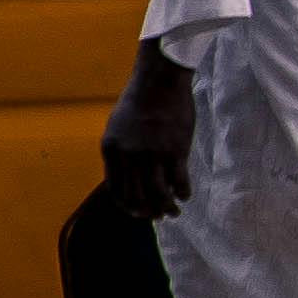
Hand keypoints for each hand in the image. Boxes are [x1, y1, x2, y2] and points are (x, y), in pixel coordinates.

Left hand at [99, 53, 195, 221]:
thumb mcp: (118, 127)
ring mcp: (152, 154)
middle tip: (158, 216)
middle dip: (148, 211)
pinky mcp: (175, 150)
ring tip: (174, 212)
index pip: (116, 189)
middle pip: (137, 196)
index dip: (128, 206)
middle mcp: (129, 156)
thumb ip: (121, 152)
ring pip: (158, 193)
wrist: (159, 81)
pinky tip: (186, 195)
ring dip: (166, 207)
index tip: (138, 213)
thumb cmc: (139, 101)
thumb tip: (130, 175)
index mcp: (111, 150)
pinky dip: (183, 192)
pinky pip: (179, 181)